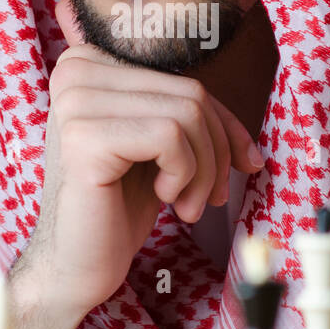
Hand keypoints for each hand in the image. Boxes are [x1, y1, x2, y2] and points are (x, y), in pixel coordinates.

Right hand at [17, 0, 262, 319]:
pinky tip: (162, 198)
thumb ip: (191, 122)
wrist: (75, 264)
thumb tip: (254, 149)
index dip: (224, 124)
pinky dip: (183, 174)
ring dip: (203, 170)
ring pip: (187, 113)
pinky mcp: (83, 137)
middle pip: (191, 94)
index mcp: (91, 64)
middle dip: (217, 152)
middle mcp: (76, 71)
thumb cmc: (118, 207)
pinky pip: (169, 136)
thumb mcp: (158, 151)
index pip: (186, 79)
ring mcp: (75, 102)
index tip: (242, 164)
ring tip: (186, 205)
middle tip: (208, 198)